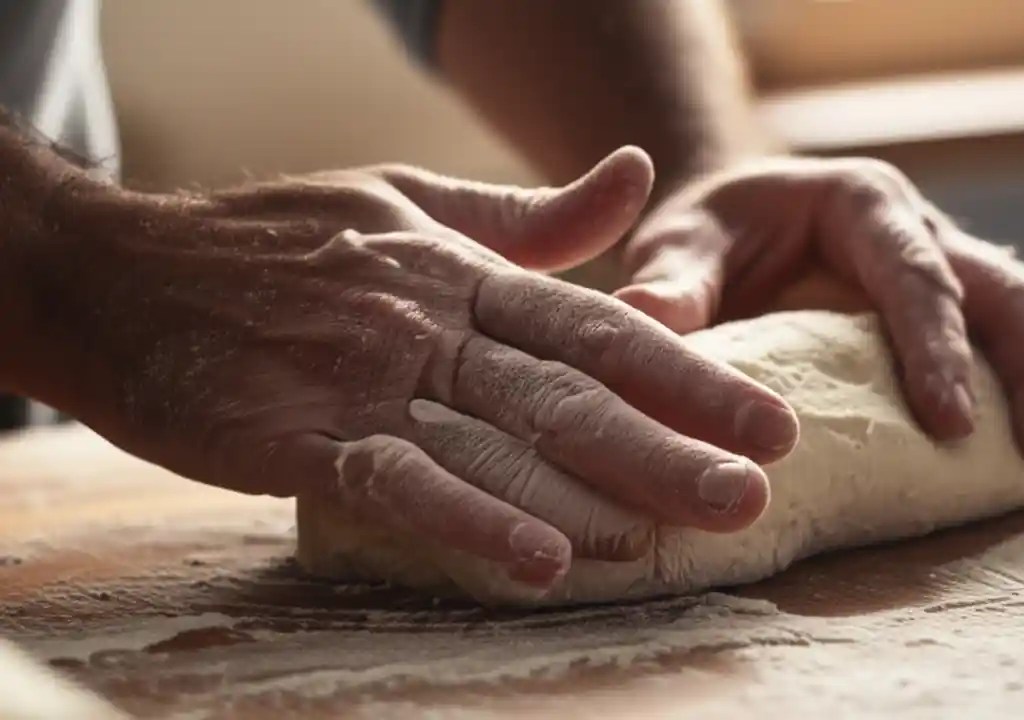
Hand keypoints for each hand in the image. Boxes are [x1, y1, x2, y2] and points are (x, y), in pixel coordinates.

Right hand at [35, 147, 798, 588]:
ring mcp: (364, 381)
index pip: (599, 328)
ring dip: (590, 492)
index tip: (769, 424)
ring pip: (497, 440)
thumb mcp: (410, 200)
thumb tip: (638, 176)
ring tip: (677, 535)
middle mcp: (430, 323)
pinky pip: (398, 482)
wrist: (121, 272)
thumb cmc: (275, 242)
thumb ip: (531, 214)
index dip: (690, 376)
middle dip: (668, 444)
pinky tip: (539, 560)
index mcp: (464, 271)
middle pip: (569, 390)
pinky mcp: (298, 438)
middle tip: (757, 491)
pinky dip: (469, 520)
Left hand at [614, 157, 1023, 473]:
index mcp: (859, 202)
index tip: (951, 423)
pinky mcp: (960, 304)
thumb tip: (647, 322)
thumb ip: (672, 284)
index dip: (937, 347)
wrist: (736, 218)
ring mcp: (950, 261)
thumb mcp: (679, 247)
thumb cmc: (707, 235)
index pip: (912, 274)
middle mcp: (921, 226)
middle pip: (1002, 289)